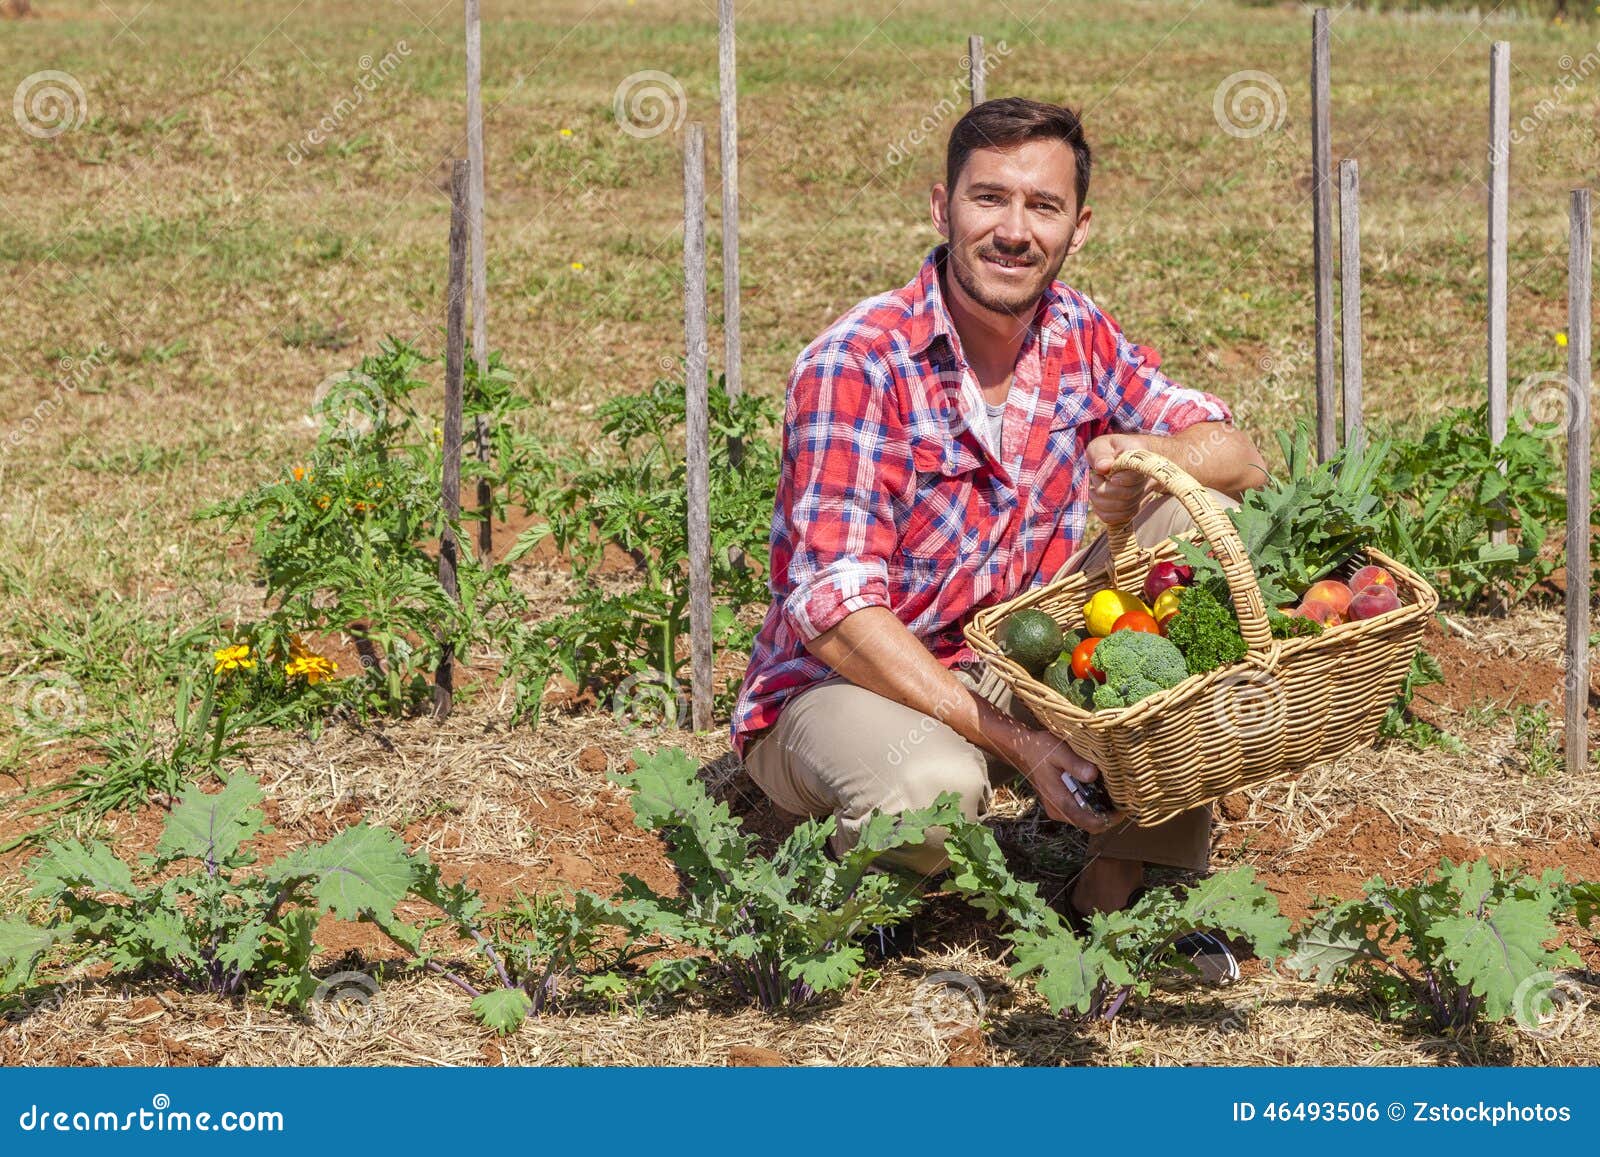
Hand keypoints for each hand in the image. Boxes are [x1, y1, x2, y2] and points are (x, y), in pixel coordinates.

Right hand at [993, 722, 1123, 833]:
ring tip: (1112, 794)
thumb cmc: (1040, 749)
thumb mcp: (1059, 752)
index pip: (1091, 823)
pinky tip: (1097, 790)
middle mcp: (1059, 811)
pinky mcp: (1057, 805)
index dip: (1111, 819)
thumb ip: (1076, 764)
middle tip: (1123, 799)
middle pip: (1090, 824)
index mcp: (1061, 802)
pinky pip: (1078, 812)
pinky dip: (1090, 806)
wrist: (1022, 750)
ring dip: (1099, 811)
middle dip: (1108, 815)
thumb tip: (1094, 775)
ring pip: (1085, 819)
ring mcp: (1057, 809)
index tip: (1125, 807)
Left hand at [1085, 433, 1152, 525]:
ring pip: (1123, 510)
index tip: (1104, 475)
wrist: (1127, 458)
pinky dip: (1103, 513)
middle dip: (1102, 490)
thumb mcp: (1103, 444)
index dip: (1122, 479)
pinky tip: (1098, 501)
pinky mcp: (1135, 507)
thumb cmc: (1111, 449)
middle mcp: (1146, 479)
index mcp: (1140, 458)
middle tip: (1095, 478)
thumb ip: (1101, 453)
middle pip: (1127, 495)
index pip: (1137, 474)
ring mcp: (1142, 495)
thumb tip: (1103, 467)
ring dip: (1100, 502)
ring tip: (1094, 488)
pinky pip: (1120, 519)